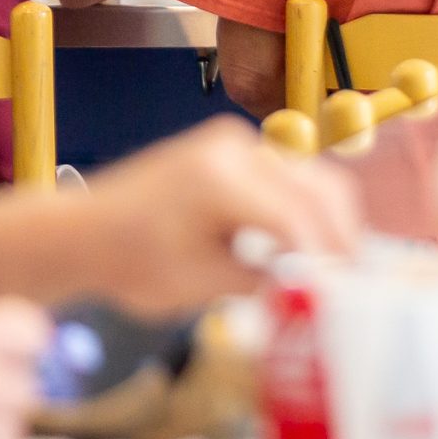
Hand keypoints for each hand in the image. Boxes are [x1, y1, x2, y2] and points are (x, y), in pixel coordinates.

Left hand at [74, 118, 359, 313]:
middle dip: (340, 237)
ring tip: (333, 272)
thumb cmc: (128, 261)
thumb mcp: (196, 284)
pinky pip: (287, 176)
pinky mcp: (232, 150)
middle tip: (354, 286)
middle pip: (318, 188)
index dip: (330, 259)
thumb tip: (315, 289)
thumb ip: (260, 281)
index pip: (298, 218)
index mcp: (219, 179)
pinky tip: (305, 250)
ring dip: (327, 222)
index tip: (347, 295)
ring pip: (309, 179)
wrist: (83, 231)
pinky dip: (304, 210)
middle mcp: (233, 148)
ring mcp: (234, 143)